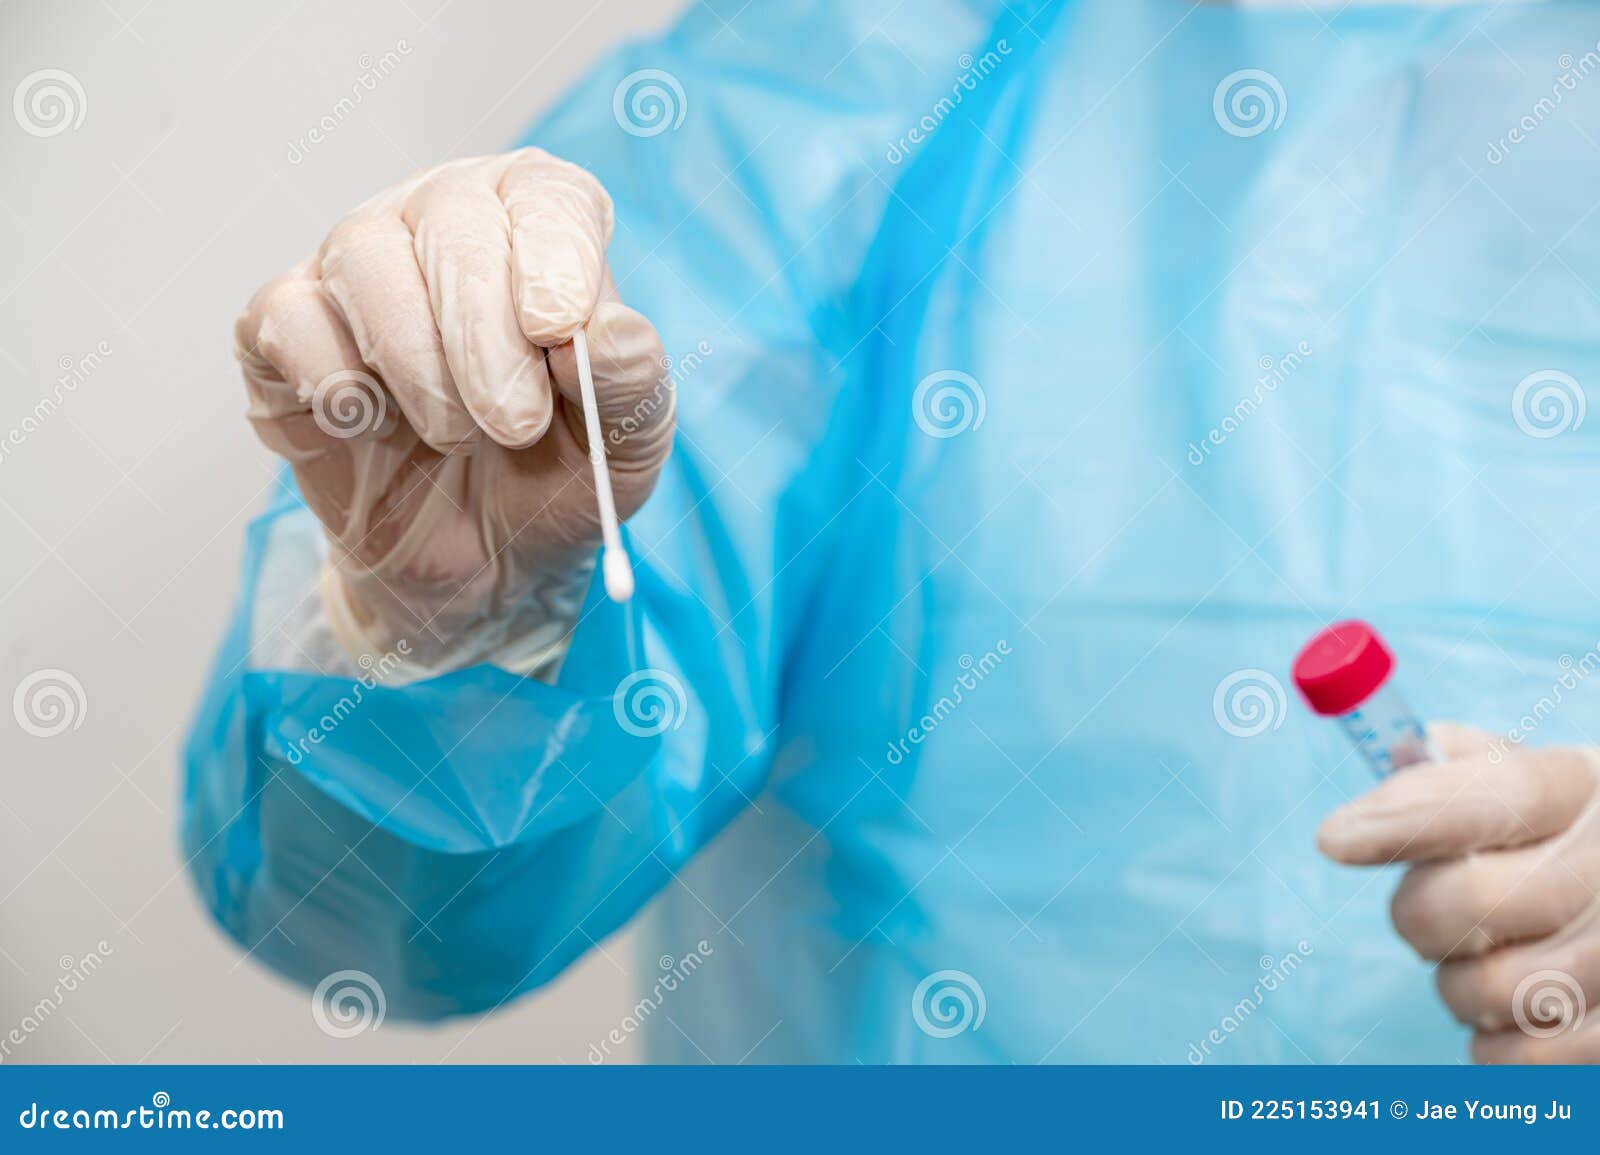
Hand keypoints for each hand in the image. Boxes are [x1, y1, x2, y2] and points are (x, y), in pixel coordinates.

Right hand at [233, 148, 671, 677]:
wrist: (483, 561)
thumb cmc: (559, 475)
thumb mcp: (625, 445)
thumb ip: (631, 383)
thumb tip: (609, 331)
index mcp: (540, 227)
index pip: (545, 194)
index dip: (552, 254)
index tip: (557, 330)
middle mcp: (445, 220)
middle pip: (453, 219)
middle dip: (485, 334)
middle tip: (515, 426)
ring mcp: (359, 266)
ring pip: (363, 255)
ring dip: (416, 361)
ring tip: (454, 437)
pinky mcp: (287, 324)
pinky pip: (286, 315)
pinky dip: (333, 379)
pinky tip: (373, 426)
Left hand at [1318, 722, 1599, 1062]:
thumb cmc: (1563, 844)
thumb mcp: (1534, 784)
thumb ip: (1464, 767)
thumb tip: (1403, 749)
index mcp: (1582, 788)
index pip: (1496, 796)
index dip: (1408, 817)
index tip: (1332, 839)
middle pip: (1472, 902)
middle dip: (1420, 915)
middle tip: (1429, 913)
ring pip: (1486, 989)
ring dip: (1458, 985)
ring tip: (1486, 961)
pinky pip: (1517, 1058)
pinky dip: (1493, 1044)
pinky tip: (1516, 1013)